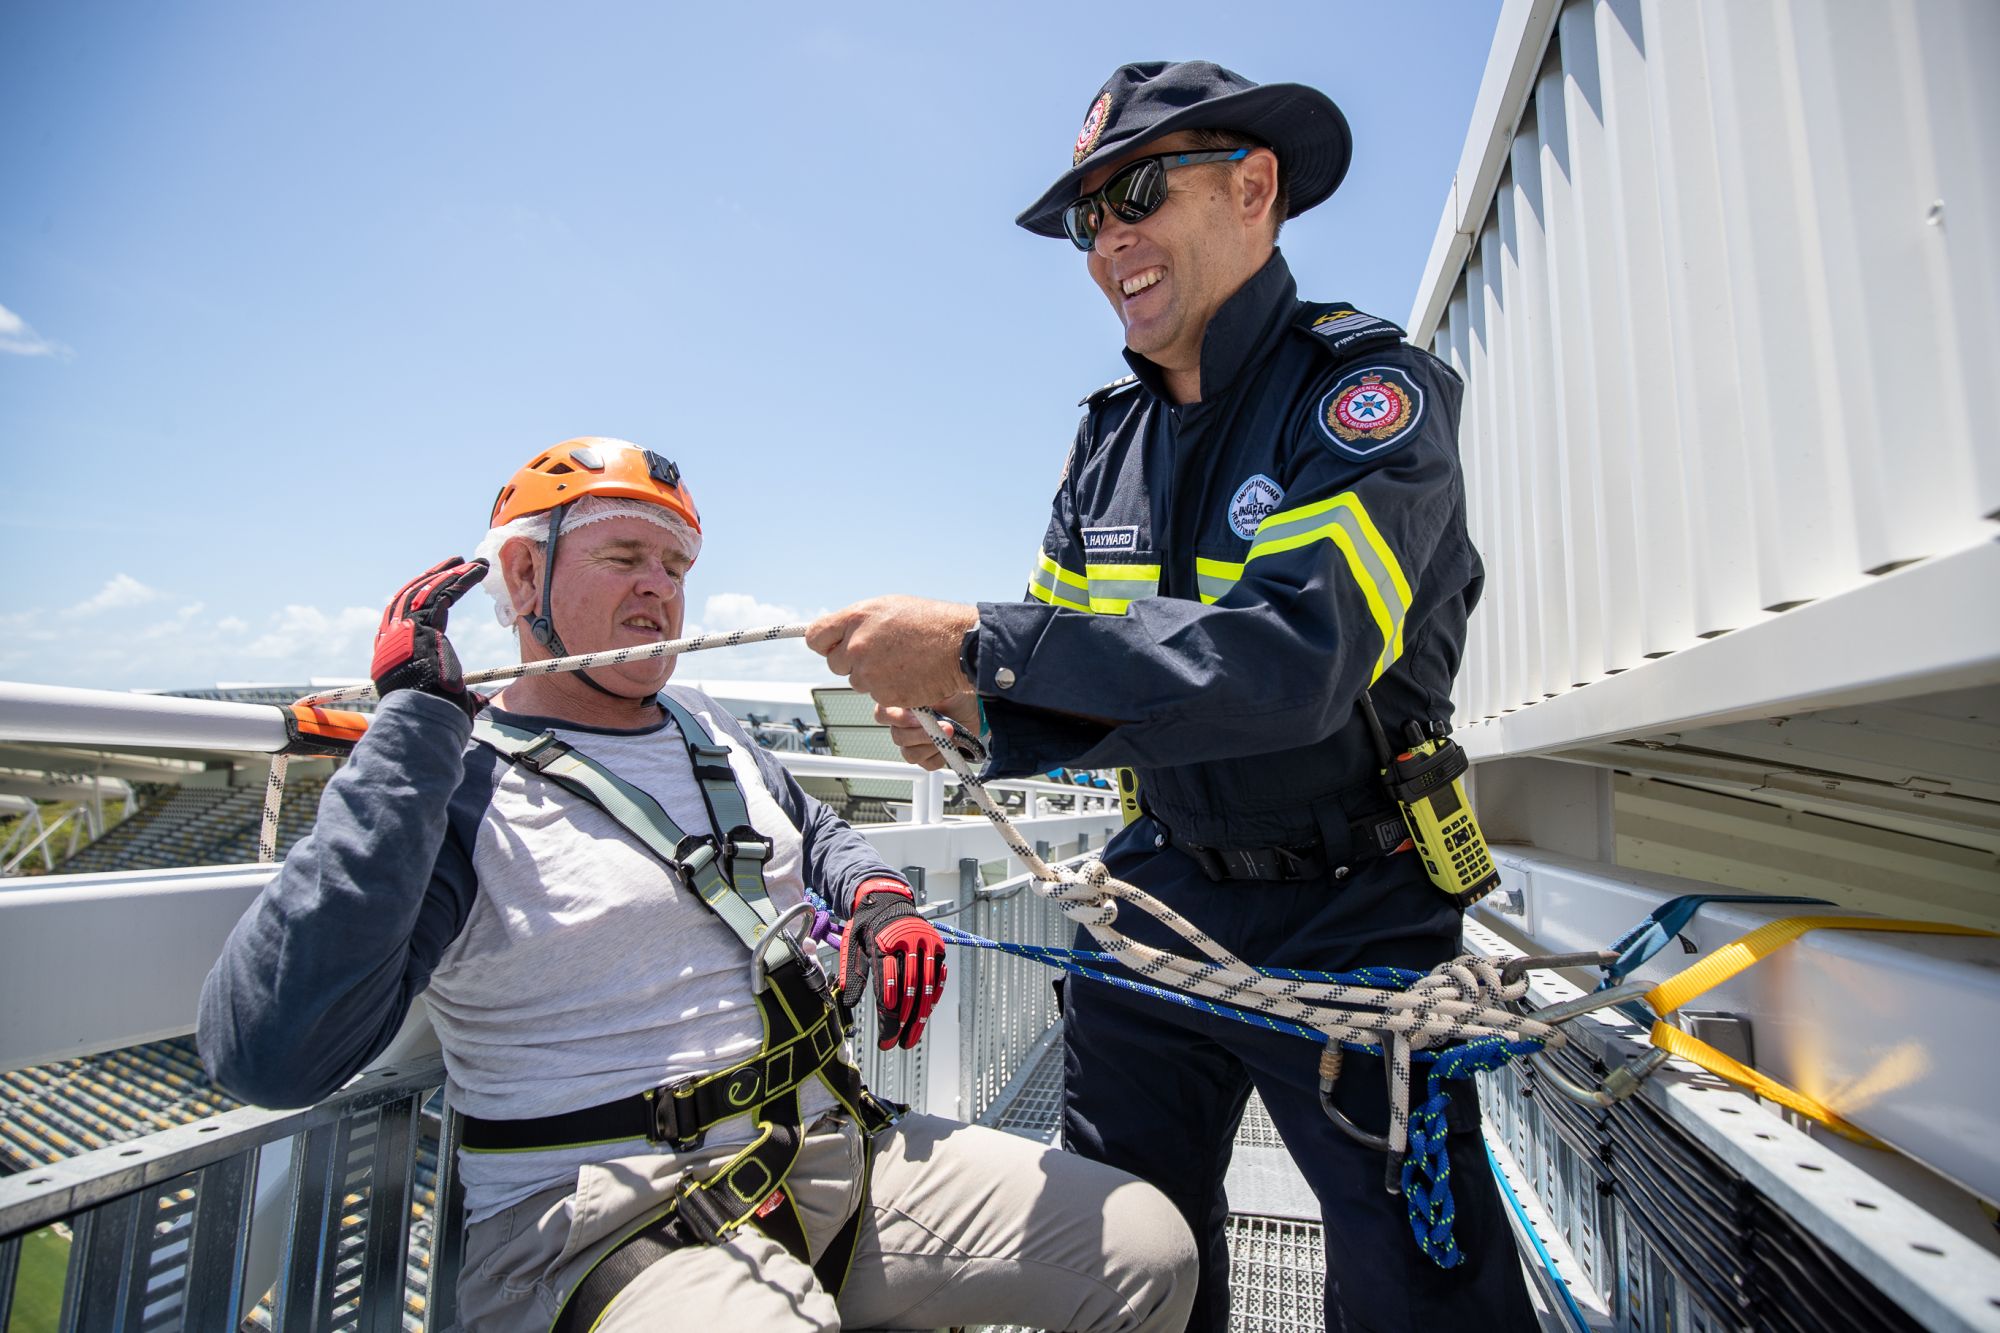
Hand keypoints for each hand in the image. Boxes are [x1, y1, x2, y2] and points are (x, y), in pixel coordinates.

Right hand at [371, 557, 489, 719]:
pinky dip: (461, 579)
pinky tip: (477, 570)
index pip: (404, 617)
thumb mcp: (446, 701)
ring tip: (468, 562)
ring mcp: (402, 629)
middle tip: (454, 563)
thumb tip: (478, 701)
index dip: (422, 597)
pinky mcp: (419, 624)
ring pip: (426, 591)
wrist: (423, 715)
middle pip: (409, 596)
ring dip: (449, 573)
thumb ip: (460, 694)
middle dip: (432, 577)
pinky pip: (442, 593)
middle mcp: (392, 638)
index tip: (440, 586)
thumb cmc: (435, 715)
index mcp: (393, 654)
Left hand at [806, 596, 977, 709]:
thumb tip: (838, 634)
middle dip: (853, 663)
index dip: (825, 643)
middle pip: (835, 664)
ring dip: (873, 677)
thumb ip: (858, 621)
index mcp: (856, 618)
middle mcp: (857, 645)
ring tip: (901, 662)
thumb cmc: (929, 622)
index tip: (835, 646)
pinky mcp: (884, 694)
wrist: (960, 645)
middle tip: (881, 655)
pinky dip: (889, 690)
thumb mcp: (888, 607)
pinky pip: (877, 696)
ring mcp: (870, 672)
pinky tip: (909, 675)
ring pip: (857, 682)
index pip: (815, 636)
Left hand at [836, 878, 947, 1049]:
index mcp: (884, 939)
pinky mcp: (937, 947)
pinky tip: (925, 1016)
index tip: (886, 1033)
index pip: (888, 980)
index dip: (888, 1009)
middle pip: (910, 987)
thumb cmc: (866, 924)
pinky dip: (932, 999)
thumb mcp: (852, 942)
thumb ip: (852, 971)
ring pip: (926, 986)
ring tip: (910, 1038)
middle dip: (903, 1020)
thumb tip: (847, 1003)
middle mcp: (909, 941)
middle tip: (896, 1043)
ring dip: (920, 1016)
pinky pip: (937, 978)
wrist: (888, 898)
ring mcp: (927, 944)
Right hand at [875, 694, 978, 770]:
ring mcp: (913, 744)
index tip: (917, 716)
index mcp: (900, 706)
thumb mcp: (942, 683)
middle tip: (946, 726)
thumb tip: (914, 686)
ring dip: (932, 745)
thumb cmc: (956, 694)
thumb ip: (924, 687)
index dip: (894, 718)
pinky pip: (926, 764)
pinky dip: (940, 756)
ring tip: (951, 734)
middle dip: (922, 734)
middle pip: (898, 737)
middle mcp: (903, 726)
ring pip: (910, 754)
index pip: (881, 714)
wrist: (974, 710)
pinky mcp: (926, 757)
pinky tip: (950, 745)